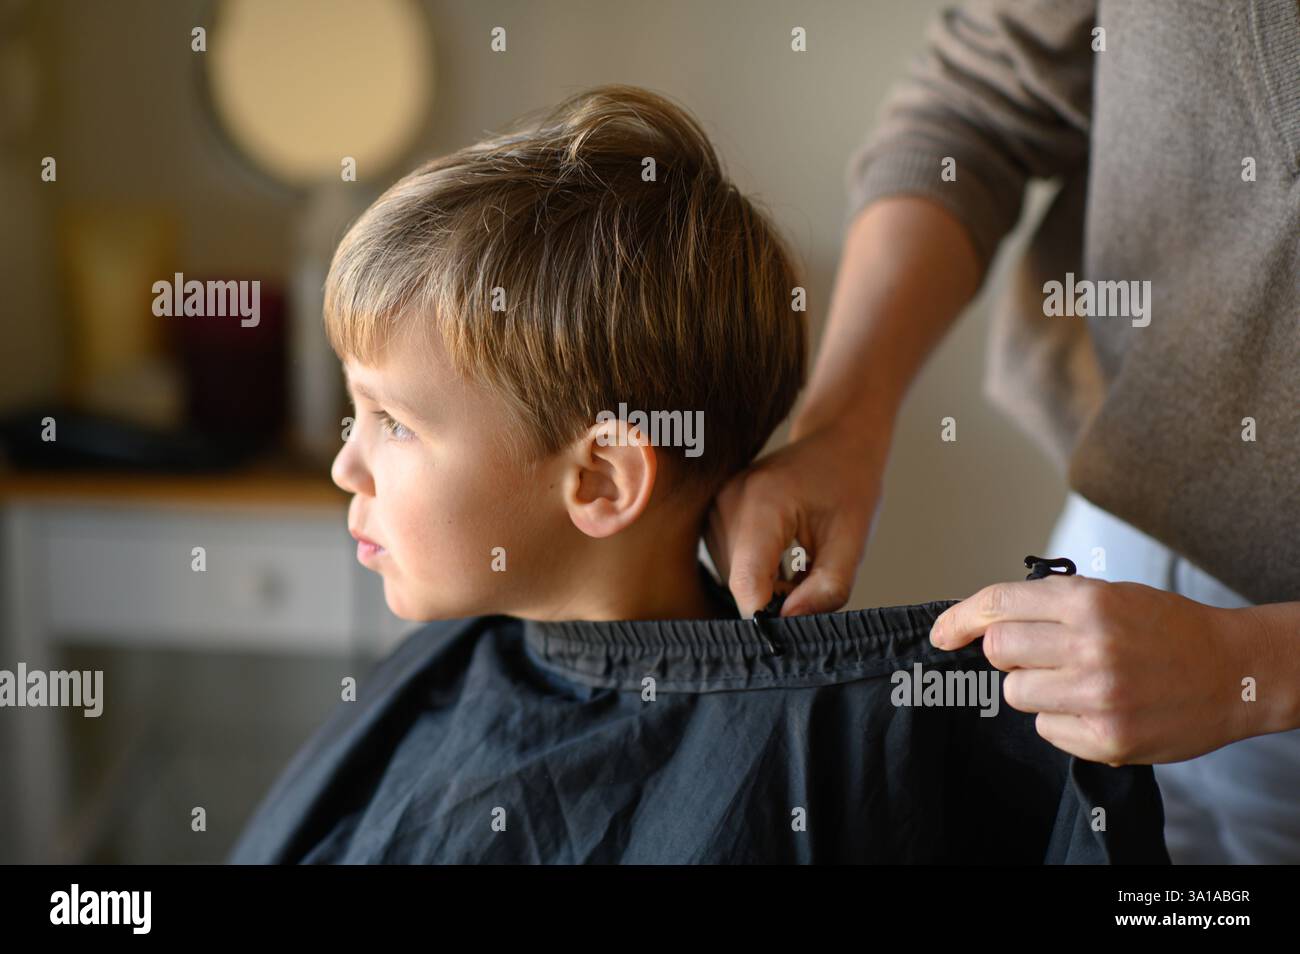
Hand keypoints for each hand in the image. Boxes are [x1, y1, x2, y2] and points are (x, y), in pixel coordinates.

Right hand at [704, 419, 889, 617]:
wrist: (835, 441)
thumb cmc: (849, 485)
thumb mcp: (854, 539)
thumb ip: (828, 587)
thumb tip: (791, 622)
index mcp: (762, 504)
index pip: (746, 582)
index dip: (769, 614)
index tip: (796, 623)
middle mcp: (727, 502)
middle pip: (740, 583)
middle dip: (775, 596)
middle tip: (811, 578)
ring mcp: (715, 506)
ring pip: (732, 577)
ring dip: (766, 584)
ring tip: (798, 560)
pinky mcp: (712, 514)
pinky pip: (729, 563)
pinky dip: (757, 570)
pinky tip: (782, 553)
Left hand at [929, 574, 1263, 764]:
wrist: (1234, 671)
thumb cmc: (1167, 629)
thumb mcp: (1110, 595)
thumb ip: (1050, 605)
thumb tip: (983, 621)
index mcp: (1088, 602)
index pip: (997, 604)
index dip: (959, 619)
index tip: (941, 635)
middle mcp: (1089, 646)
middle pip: (998, 651)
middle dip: (1007, 654)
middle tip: (1040, 655)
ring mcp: (1097, 696)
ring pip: (1016, 693)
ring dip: (1035, 688)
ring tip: (1078, 681)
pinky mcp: (1107, 739)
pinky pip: (1046, 730)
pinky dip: (1061, 721)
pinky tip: (1097, 708)